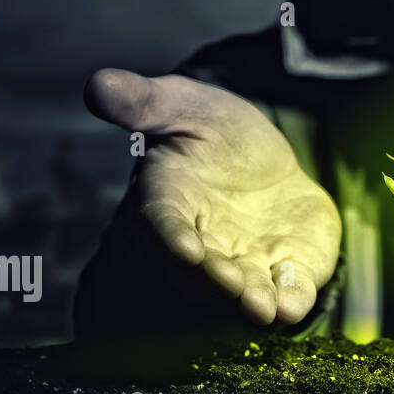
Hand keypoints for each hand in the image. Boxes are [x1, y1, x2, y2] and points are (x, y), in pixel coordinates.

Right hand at [84, 68, 340, 324]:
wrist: (264, 163)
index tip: (185, 249)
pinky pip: (286, 295)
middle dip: (215, 280)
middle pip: (201, 272)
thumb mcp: (182, 105)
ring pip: (240, 294)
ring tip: (263, 309)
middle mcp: (202, 243)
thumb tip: (98, 84)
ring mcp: (242, 263)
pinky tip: (294, 305)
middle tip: (232, 284)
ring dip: (250, 303)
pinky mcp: (284, 272)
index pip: (161, 223)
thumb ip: (143, 101)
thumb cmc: (210, 132)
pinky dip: (290, 303)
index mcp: (168, 200)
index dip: (171, 238)